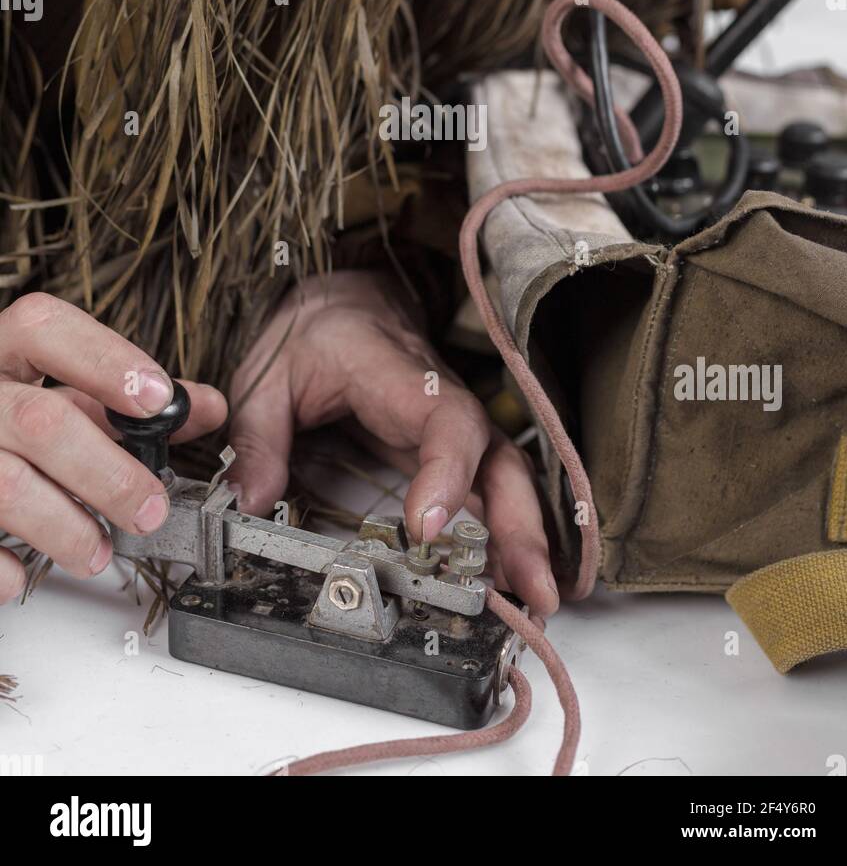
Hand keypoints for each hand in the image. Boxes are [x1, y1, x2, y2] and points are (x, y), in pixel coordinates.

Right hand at [0, 293, 225, 603]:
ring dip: (66, 529)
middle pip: (40, 421)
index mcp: (2, 350)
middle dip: (109, 473)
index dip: (107, 361)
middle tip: (151, 508)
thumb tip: (206, 407)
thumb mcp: (64, 395)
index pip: (46, 328)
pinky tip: (22, 574)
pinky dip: (1, 567)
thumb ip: (131, 400)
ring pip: (8, 487)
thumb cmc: (12, 417)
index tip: (159, 400)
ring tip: (97, 551)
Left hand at [227, 270, 559, 618]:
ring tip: (536, 602)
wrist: (348, 302)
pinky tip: (510, 584)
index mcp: (397, 373)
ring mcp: (455, 428)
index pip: (444, 420)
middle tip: (532, 590)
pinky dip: (507, 536)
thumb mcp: (269, 374)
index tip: (426, 530)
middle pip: (498, 458)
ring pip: (506, 478)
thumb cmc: (315, 333)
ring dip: (525, 540)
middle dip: (519, 526)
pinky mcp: (455, 451)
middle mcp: (442, 402)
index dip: (446, 474)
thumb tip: (252, 500)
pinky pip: (491, 490)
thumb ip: (258, 435)